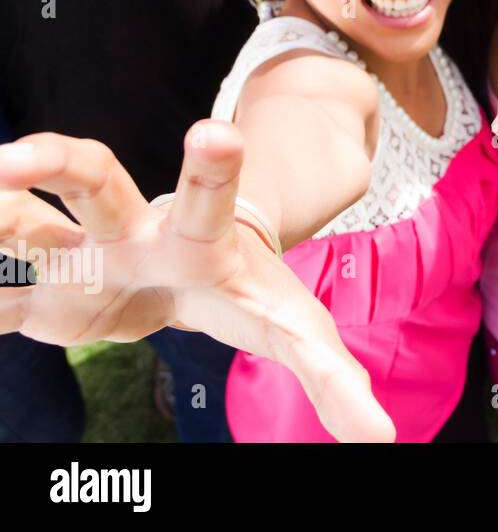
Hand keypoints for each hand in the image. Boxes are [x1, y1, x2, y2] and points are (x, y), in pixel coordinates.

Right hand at [0, 121, 394, 442]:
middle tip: (17, 158)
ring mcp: (82, 259)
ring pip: (26, 227)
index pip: (210, 196)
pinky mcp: (45, 301)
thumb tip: (385, 443)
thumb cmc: (249, 294)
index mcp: (200, 236)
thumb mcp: (295, 333)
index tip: (216, 128)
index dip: (213, 167)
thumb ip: (334, 380)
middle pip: (96, 181)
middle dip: (58, 162)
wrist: (195, 278)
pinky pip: (0, 299)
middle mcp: (133, 232)